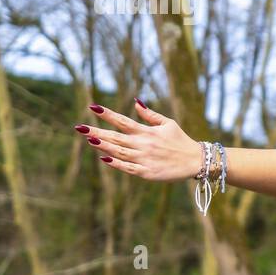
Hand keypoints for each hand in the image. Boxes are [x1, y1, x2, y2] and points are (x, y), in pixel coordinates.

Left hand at [75, 99, 202, 181]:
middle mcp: (144, 144)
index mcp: (147, 132)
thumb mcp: (168, 124)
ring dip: (104, 145)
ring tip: (89, 139)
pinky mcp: (147, 172)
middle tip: (79, 127)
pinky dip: (116, 164)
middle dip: (97, 131)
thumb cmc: (181, 141)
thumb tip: (136, 102)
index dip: (107, 114)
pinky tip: (104, 159)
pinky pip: (128, 168)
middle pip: (116, 136)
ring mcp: (145, 158)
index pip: (123, 121)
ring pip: (119, 151)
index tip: (92, 107)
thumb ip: (150, 115)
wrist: (196, 161)